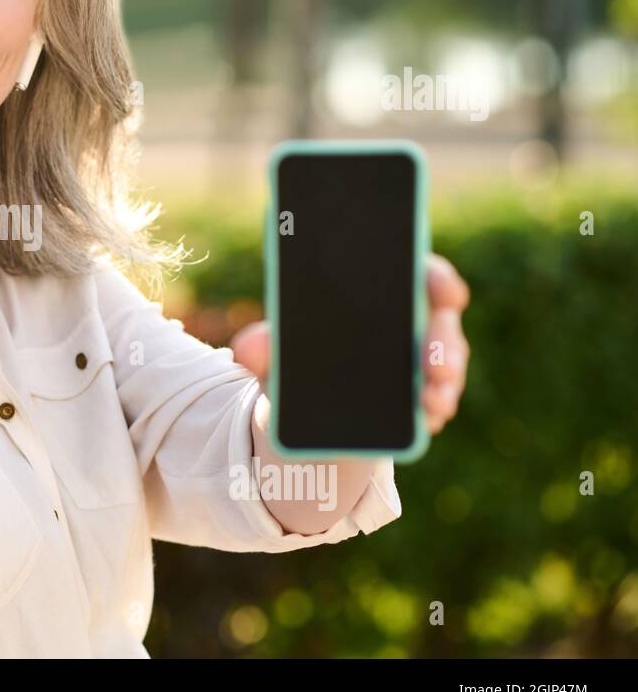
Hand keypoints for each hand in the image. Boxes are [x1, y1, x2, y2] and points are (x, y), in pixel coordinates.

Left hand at [229, 253, 470, 434]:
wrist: (305, 412)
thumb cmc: (299, 362)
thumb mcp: (278, 356)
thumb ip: (264, 350)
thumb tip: (246, 349)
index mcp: (377, 292)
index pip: (417, 272)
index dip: (437, 278)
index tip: (446, 293)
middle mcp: (409, 319)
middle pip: (440, 320)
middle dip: (444, 342)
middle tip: (435, 366)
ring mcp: (421, 357)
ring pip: (446, 361)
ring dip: (445, 382)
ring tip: (431, 402)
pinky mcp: (423, 392)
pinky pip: (439, 397)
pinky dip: (435, 408)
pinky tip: (430, 420)